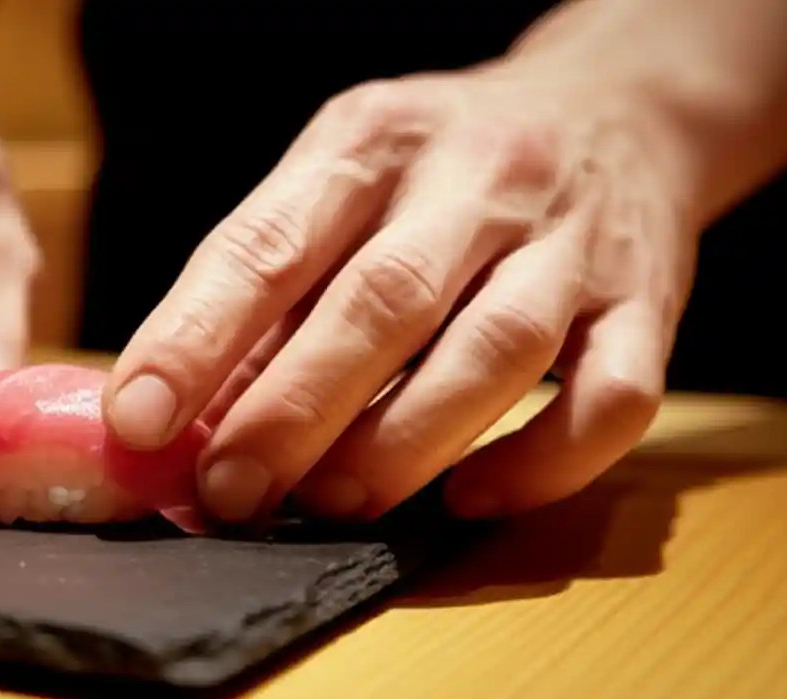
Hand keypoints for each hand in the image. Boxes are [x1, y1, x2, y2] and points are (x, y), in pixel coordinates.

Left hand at [102, 62, 698, 523]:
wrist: (611, 106)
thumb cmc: (438, 167)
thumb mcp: (340, 182)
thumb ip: (268, 295)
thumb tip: (183, 423)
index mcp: (371, 143)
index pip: (269, 242)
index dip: (196, 337)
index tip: (138, 422)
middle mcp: (477, 179)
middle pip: (382, 301)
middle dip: (294, 408)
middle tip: (230, 491)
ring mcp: (572, 241)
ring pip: (497, 350)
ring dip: (404, 443)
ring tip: (333, 504)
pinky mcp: (649, 302)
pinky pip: (616, 397)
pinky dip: (542, 463)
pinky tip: (472, 501)